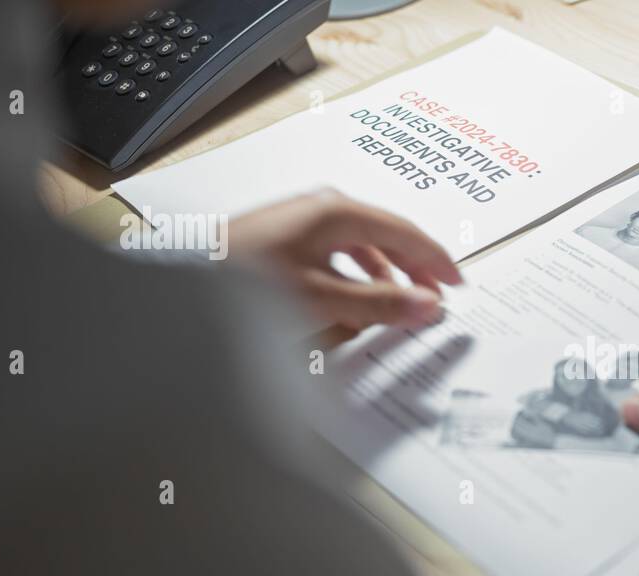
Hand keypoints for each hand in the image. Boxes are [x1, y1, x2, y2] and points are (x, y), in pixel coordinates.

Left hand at [230, 189, 461, 329]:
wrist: (181, 283)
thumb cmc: (242, 283)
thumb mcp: (321, 300)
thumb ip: (379, 304)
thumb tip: (426, 304)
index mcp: (336, 211)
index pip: (404, 233)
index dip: (435, 261)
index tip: (457, 284)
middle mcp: (320, 208)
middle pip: (384, 236)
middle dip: (412, 268)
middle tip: (434, 295)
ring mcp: (300, 221)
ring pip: (359, 246)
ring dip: (382, 276)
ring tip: (396, 304)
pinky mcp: (283, 239)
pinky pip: (335, 254)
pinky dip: (354, 277)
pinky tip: (351, 301)